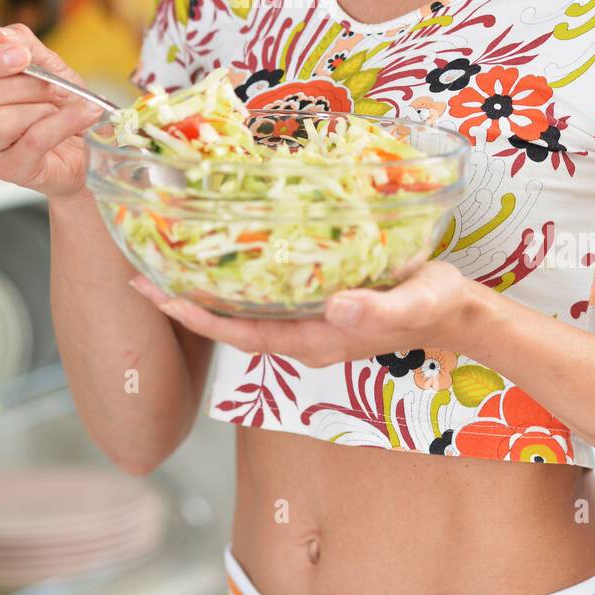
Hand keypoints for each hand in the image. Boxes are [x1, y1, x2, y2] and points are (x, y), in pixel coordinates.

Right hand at [0, 22, 103, 199]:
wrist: (85, 145)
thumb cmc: (56, 104)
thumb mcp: (45, 64)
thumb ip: (21, 44)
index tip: (21, 55)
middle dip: (26, 83)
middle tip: (53, 84)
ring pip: (2, 121)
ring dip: (42, 106)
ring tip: (62, 105)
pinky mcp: (12, 170)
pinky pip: (34, 141)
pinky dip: (63, 122)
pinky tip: (85, 114)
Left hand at [128, 254, 483, 367]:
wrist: (457, 312)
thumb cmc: (436, 305)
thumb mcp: (416, 302)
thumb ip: (379, 311)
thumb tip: (335, 310)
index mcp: (317, 339)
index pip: (243, 333)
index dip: (199, 317)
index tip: (158, 295)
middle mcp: (303, 335)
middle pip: (230, 324)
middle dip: (183, 303)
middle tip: (136, 274)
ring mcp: (308, 323)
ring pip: (243, 311)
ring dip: (203, 290)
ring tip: (163, 260)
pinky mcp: (316, 305)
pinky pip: (263, 297)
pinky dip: (234, 278)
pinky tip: (219, 255)